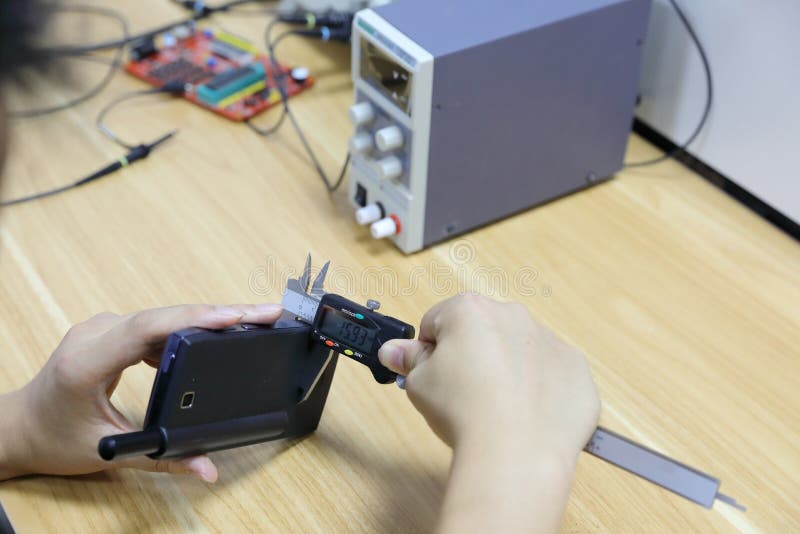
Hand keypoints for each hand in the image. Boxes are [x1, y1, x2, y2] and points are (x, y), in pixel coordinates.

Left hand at [0, 303, 282, 481]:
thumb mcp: (108, 452)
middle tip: (265, 314)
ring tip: (250, 323)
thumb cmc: (53, 439)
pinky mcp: (112, 330)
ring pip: (164, 315)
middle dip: (220, 313)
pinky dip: (188, 328)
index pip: (149, 328)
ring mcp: (103, 327)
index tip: (236, 317)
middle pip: (166, 315)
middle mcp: (95, 334)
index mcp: (88, 361)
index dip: (196, 318)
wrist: (18, 426)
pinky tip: (213, 337)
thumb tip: (207, 468)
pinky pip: (156, 322)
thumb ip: (162, 459)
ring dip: (207, 318)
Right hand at [378, 294, 599, 532]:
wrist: (515, 453)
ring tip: (496, 410)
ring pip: (518, 351)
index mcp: (468, 310)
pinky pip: (551, 373)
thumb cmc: (463, 412)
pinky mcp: (575, 368)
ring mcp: (548, 340)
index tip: (433, 376)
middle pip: (481, 332)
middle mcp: (512, 315)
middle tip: (463, 395)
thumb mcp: (419, 385)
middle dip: (471, 357)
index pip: (437, 323)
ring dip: (507, 371)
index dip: (430, 352)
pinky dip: (540, 389)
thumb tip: (393, 351)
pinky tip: (526, 416)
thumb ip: (409, 361)